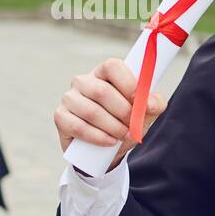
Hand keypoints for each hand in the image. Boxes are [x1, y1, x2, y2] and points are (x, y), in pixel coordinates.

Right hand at [54, 58, 166, 172]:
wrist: (106, 149)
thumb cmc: (125, 122)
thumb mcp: (145, 113)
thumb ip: (154, 104)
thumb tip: (148, 103)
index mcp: (104, 72)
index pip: (112, 66)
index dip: (128, 83)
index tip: (139, 100)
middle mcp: (84, 81)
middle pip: (102, 91)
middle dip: (122, 112)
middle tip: (132, 125)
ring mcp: (69, 98)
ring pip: (91, 111)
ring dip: (112, 126)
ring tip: (123, 135)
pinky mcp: (60, 116)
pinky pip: (78, 126)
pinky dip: (97, 137)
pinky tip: (109, 141)